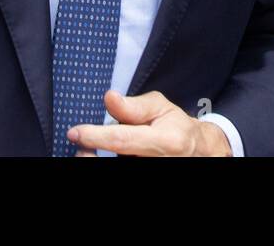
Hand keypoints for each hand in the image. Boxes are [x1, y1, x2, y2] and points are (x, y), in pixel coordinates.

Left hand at [68, 90, 231, 156]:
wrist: (198, 151)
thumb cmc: (176, 127)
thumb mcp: (160, 108)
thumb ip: (134, 106)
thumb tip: (109, 98)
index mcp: (165, 141)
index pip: (123, 140)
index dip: (95, 136)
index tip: (75, 132)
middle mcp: (159, 162)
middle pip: (116, 160)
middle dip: (91, 154)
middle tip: (80, 143)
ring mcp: (153, 171)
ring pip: (117, 165)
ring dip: (98, 158)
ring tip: (94, 147)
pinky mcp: (148, 176)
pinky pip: (121, 168)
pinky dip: (111, 159)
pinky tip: (105, 154)